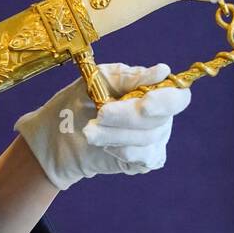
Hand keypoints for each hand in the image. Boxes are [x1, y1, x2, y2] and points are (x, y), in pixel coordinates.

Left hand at [13, 62, 191, 190]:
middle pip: (160, 119)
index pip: (177, 97)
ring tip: (90, 130)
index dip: (164, 101)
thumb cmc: (78, 102)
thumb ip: (127, 76)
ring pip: (148, 139)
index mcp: (153, 92)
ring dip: (115, 134)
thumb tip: (163, 72)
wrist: (56, 136)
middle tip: (100, 114)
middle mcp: (159, 116)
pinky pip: (143, 158)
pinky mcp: (142, 161)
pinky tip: (104, 146)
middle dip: (126, 117)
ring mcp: (153, 140)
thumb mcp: (96, 80)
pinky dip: (121, 151)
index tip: (144, 104)